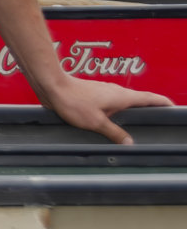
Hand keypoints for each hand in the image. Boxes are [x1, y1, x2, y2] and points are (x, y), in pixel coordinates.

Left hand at [41, 75, 172, 144]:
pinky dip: (117, 112)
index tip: (175, 109)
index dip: (165, 103)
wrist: (52, 85)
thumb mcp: (97, 122)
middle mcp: (116, 92)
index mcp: (123, 97)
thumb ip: (114, 133)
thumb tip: (129, 143)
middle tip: (158, 121)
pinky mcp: (94, 95)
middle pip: (140, 101)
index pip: (151, 98)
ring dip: (131, 112)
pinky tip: (111, 122)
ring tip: (137, 125)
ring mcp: (105, 92)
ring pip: (124, 103)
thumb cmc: (74, 101)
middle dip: (150, 110)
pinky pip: (111, 104)